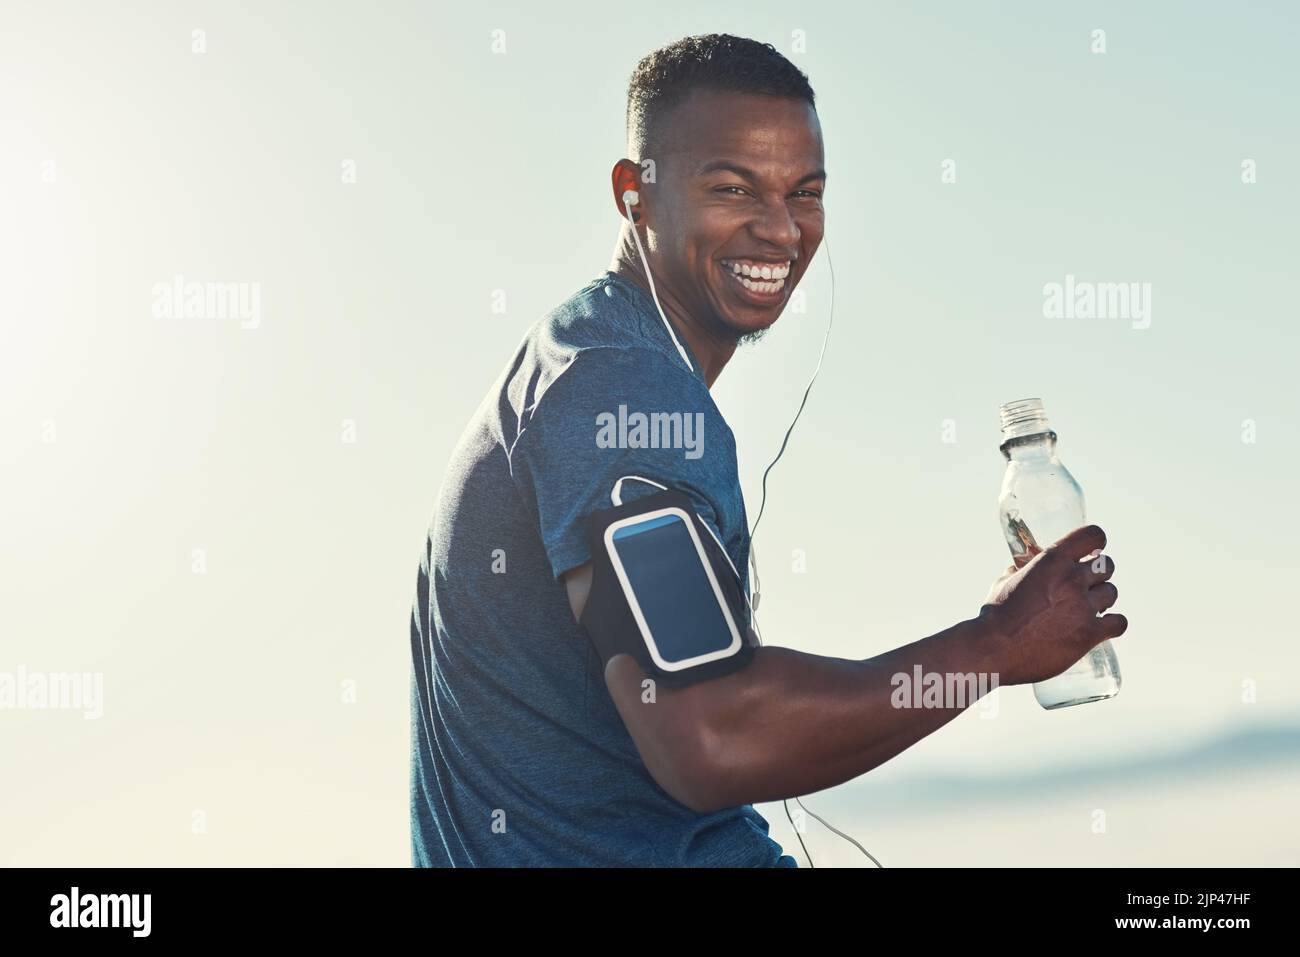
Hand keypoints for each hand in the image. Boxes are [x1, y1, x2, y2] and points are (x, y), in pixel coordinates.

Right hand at [978, 524, 1127, 685]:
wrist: (994, 649)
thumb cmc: (995, 616)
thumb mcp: (1006, 581)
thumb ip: (1021, 569)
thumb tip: (1025, 565)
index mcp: (1052, 560)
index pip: (1093, 536)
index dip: (1096, 541)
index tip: (1093, 549)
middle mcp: (1072, 579)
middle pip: (1107, 565)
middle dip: (1097, 574)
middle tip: (1084, 586)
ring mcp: (1083, 607)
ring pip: (1112, 592)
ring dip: (1102, 598)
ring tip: (1087, 608)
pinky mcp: (1089, 634)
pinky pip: (1119, 623)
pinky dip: (1113, 624)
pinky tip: (1103, 626)